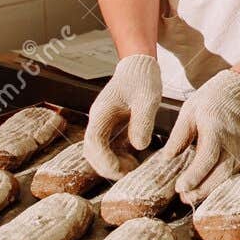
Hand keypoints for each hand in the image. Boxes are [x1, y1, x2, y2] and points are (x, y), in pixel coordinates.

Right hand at [83, 53, 162, 179]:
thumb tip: (138, 146)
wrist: (139, 66)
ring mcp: (102, 123)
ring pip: (98, 151)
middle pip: (92, 150)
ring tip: (133, 167)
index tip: (120, 170)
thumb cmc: (143, 79)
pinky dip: (117, 156)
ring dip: (111, 163)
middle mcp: (98, 119)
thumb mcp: (148, 99)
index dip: (104, 160)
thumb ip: (143, 121)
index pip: (94, 142)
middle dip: (106, 166)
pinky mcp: (110, 125)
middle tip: (128, 174)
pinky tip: (134, 159)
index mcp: (102, 112)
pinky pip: (108, 146)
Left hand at [163, 69, 239, 204]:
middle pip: (221, 173)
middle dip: (202, 189)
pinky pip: (231, 170)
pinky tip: (204, 186)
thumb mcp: (189, 111)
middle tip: (184, 197)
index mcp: (216, 128)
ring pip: (228, 175)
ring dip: (210, 188)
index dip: (194, 175)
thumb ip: (179, 136)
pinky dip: (218, 181)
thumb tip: (167, 158)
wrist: (239, 91)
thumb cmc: (212, 98)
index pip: (207, 157)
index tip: (180, 187)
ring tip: (191, 196)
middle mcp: (232, 141)